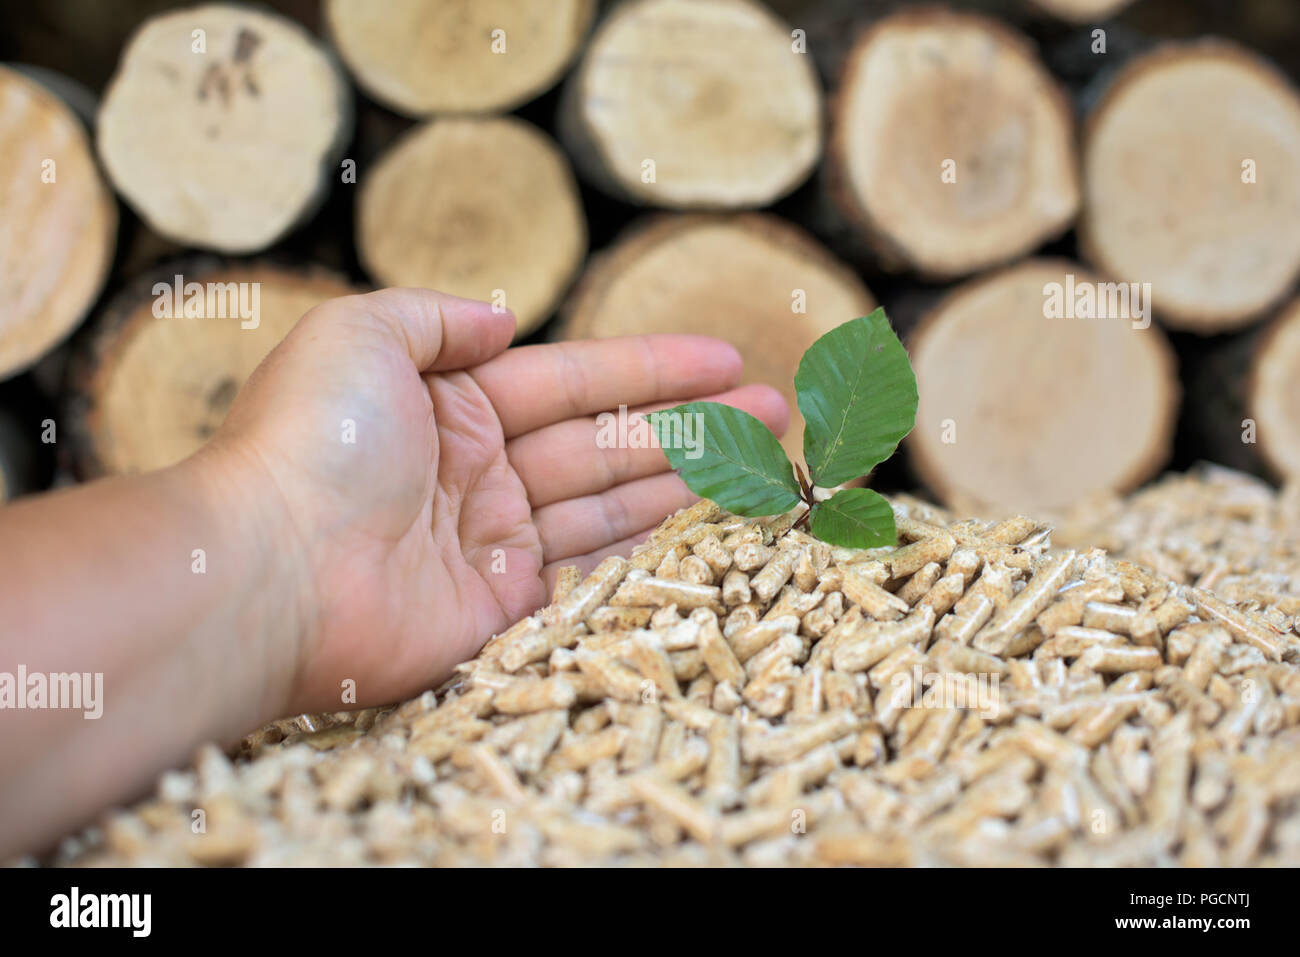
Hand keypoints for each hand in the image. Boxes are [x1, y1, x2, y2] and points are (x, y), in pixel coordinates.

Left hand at [211, 289, 787, 713]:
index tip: (726, 357)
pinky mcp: (501, 609)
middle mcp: (481, 471)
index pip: (577, 379)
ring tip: (767, 464)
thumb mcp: (362, 333)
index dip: (654, 366)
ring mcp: (494, 543)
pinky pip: (592, 573)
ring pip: (613, 504)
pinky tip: (710, 530)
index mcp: (453, 404)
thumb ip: (437, 318)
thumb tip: (503, 322)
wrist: (272, 572)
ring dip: (690, 483)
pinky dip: (651, 551)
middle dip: (695, 424)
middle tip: (775, 412)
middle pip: (610, 441)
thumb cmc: (314, 441)